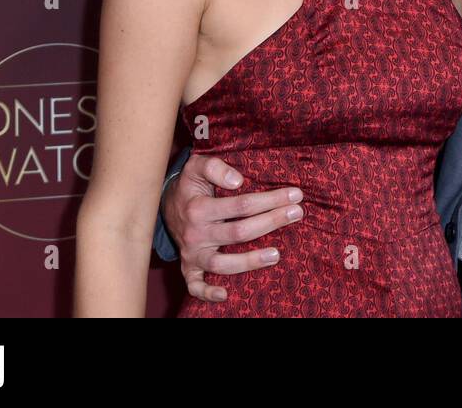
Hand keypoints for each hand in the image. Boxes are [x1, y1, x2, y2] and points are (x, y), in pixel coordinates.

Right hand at [163, 152, 303, 302]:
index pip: (241, 205)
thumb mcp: (196, 167)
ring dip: (250, 261)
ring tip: (277, 254)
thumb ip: (214, 167)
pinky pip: (195, 285)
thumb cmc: (190, 185)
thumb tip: (238, 181)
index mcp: (199, 208)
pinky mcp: (189, 267)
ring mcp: (193, 253)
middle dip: (272, 222)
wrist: (164, 205)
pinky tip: (225, 295)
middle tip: (297, 213)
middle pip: (239, 232)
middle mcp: (196, 233)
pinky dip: (207, 293)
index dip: (270, 200)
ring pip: (222, 263)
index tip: (294, 195)